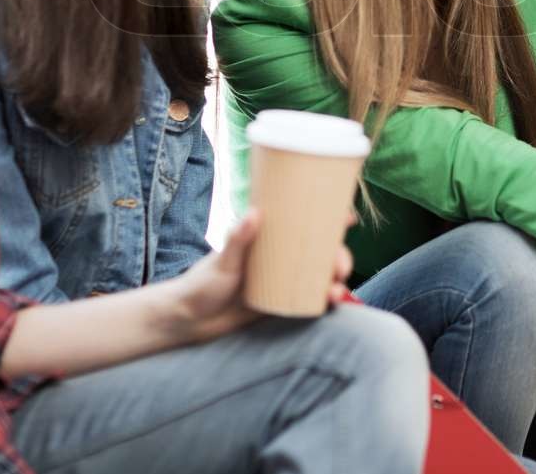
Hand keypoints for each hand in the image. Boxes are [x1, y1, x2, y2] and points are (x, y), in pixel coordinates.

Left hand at [164, 210, 355, 344]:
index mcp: (269, 242)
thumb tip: (254, 213)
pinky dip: (325, 300)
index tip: (347, 218)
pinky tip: (332, 303)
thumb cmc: (200, 286)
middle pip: (320, 253)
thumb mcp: (221, 262)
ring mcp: (282, 282)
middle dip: (339, 257)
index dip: (329, 219)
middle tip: (341, 268)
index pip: (303, 225)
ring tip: (336, 292)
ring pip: (319, 277)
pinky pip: (309, 300)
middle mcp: (280, 259)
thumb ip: (238, 240)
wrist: (187, 322)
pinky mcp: (280, 304)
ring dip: (336, 281)